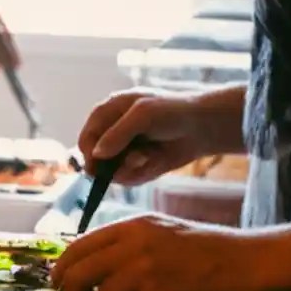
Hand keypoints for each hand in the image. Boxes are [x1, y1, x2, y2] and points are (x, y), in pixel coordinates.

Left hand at [50, 213, 269, 290]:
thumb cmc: (211, 252)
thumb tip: (88, 267)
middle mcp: (131, 246)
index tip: (58, 282)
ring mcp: (142, 273)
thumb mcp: (161, 232)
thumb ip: (126, 246)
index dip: (62, 268)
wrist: (251, 265)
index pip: (77, 247)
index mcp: (132, 226)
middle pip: (76, 275)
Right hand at [77, 89, 210, 184]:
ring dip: (131, 168)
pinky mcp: (136, 166)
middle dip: (113, 165)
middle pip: (95, 160)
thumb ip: (117, 134)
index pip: (87, 138)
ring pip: (112, 173)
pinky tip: (156, 160)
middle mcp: (111, 133)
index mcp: (107, 113)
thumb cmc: (172, 111)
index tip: (98, 167)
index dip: (89, 154)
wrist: (203, 126)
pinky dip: (142, 173)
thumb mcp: (143, 115)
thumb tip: (95, 154)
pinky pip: (129, 179)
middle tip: (135, 160)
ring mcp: (123, 151)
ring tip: (150, 156)